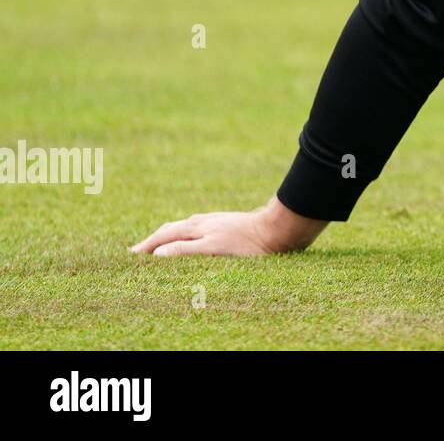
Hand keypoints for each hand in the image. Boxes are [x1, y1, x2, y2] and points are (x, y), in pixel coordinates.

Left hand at [129, 196, 327, 256]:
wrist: (277, 228)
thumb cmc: (259, 231)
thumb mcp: (232, 230)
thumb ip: (214, 233)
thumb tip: (202, 245)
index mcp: (207, 221)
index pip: (174, 229)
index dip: (156, 238)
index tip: (141, 249)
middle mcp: (204, 224)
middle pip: (168, 231)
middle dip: (148, 242)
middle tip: (130, 255)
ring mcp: (209, 233)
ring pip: (173, 236)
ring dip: (152, 245)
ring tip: (135, 256)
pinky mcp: (216, 245)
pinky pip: (188, 248)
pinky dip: (170, 251)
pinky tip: (157, 256)